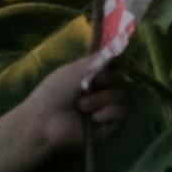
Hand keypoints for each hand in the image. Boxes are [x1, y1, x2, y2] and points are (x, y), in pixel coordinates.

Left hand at [0, 40, 121, 162]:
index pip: (118, 66)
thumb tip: (119, 45)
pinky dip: (106, 114)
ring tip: (82, 106)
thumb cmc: (55, 92)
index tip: (102, 68)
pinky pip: (120, 115)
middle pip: (124, 80)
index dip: (115, 66)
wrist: (46, 120)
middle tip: (90, 86)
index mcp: (95, 76)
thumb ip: (98, 59)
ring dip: (102, 100)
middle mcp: (103, 90)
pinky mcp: (109, 126)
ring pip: (123, 97)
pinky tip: (91, 119)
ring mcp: (107, 108)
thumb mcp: (75, 69)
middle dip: (107, 82)